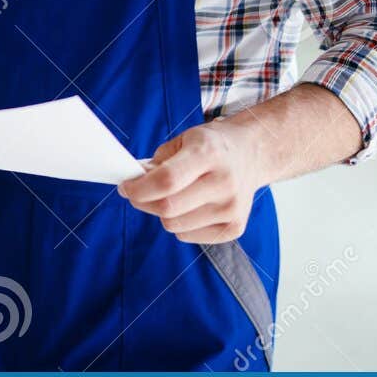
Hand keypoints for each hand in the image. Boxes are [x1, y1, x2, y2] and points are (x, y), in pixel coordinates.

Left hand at [117, 122, 263, 243]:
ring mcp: (232, 208)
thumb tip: (134, 185)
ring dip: (162, 214)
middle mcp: (224, 182)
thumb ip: (157, 163)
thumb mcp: (183, 140)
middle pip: (168, 208)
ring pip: (176, 226)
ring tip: (169, 197)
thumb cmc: (211, 146)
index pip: (167, 180)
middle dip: (144, 202)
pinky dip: (180, 224)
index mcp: (208, 154)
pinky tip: (188, 207)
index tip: (125, 188)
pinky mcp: (235, 227)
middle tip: (137, 194)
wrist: (251, 154)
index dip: (139, 188)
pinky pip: (189, 236)